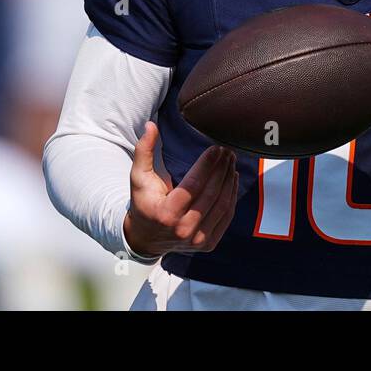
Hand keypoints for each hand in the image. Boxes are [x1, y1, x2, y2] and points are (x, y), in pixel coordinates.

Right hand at [123, 121, 238, 258]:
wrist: (145, 238)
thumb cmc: (143, 202)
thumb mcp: (138, 177)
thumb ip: (144, 151)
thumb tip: (150, 125)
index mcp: (166, 213)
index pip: (192, 186)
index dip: (207, 166)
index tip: (216, 148)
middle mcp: (183, 229)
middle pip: (210, 194)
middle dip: (221, 170)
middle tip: (227, 151)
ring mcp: (197, 240)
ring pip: (222, 205)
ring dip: (229, 181)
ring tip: (231, 162)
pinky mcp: (208, 245)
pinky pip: (226, 217)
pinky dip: (232, 197)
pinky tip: (232, 180)